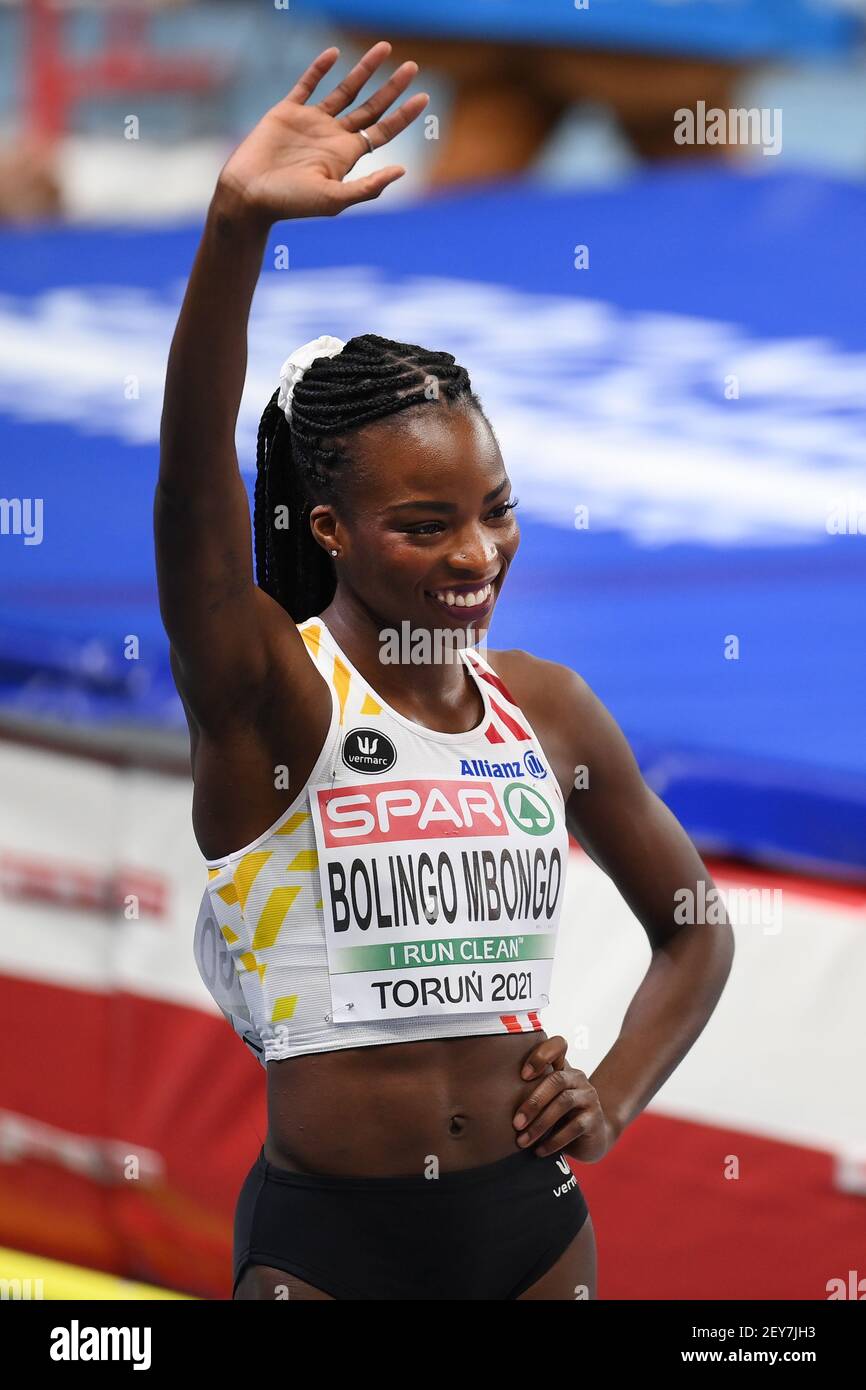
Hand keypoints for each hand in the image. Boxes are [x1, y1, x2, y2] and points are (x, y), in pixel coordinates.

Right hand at [216, 40, 428, 223]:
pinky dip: (320, 68)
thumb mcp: (334, 199)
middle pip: (370, 107)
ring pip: (344, 90)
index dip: (403, 115)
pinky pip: (307, 84)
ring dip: (364, 70)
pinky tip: (334, 53)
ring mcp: (311, 122)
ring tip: (385, 48)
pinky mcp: (287, 111)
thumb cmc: (290, 203)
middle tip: (412, 67)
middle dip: (391, 87)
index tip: (423, 97)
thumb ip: (368, 187)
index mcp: (346, 156)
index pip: (383, 131)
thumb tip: (402, 170)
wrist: (248, 194)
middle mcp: (332, 137)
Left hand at [513, 1035, 614, 1162]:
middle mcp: (577, 1077)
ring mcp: (588, 1097)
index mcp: (563, 1068)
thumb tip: (488, 1097)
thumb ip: (527, 1091)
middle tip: (515, 1123)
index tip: (522, 1075)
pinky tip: (539, 1151)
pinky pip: (574, 1127)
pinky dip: (554, 1141)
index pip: (558, 1045)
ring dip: (540, 1124)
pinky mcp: (593, 1119)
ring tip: (523, 1141)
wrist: (591, 1137)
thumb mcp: (544, 1100)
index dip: (541, 1055)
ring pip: (563, 1103)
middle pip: (555, 1080)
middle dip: (532, 1102)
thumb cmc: (558, 1116)